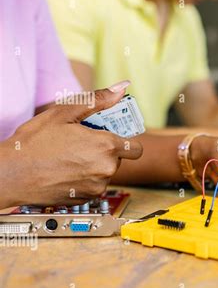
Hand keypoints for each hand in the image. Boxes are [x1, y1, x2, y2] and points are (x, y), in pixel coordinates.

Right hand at [0, 82, 142, 207]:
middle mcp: (106, 170)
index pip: (136, 148)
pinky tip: (66, 170)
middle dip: (106, 150)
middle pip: (119, 159)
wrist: (10, 174)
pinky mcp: (86, 199)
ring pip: (105, 172)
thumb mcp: (64, 112)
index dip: (126, 140)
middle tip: (82, 142)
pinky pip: (93, 185)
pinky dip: (85, 178)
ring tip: (69, 156)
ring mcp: (97, 187)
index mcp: (106, 147)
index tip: (114, 135)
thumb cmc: (34, 143)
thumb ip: (98, 100)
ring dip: (94, 164)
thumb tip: (121, 89)